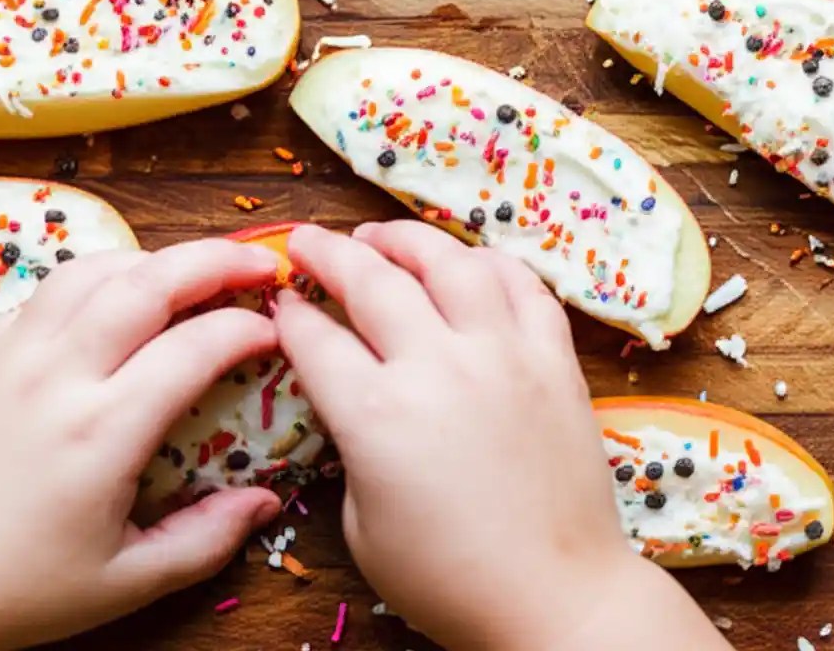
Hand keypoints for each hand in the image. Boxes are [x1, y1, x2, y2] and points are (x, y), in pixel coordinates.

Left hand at [0, 239, 282, 649]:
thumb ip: (206, 540)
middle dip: (216, 259)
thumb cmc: (16, 591)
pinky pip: (47, 292)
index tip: (280, 331)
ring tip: (195, 271)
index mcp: (101, 433)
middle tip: (261, 261)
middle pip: (147, 281)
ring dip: (155, 259)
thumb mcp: (125, 583)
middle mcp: (55, 378)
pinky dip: (99, 279)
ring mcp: (8, 357)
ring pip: (92, 270)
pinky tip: (122, 299)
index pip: (195, 346)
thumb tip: (268, 499)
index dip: (250, 328)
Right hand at [275, 222, 729, 650]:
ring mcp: (504, 356)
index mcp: (376, 415)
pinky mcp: (555, 361)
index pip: (315, 339)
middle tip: (305, 240)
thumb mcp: (363, 527)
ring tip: (380, 236)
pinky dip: (490, 263)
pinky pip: (524, 288)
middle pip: (372, 281)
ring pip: (451, 263)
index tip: (278, 299)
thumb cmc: (448, 580)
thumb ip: (353, 448)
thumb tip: (355, 402)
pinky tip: (469, 263)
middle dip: (327, 253)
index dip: (288, 314)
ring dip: (407, 239)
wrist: (555, 597)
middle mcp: (439, 367)